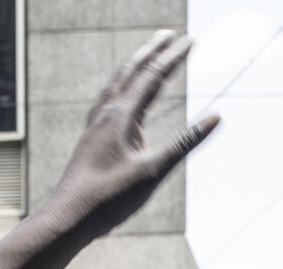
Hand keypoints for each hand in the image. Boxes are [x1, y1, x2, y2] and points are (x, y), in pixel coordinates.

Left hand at [40, 32, 215, 239]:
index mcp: (119, 116)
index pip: (151, 76)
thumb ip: (184, 142)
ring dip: (133, 68)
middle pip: (131, 72)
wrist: (66, 219)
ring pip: (116, 86)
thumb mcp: (152, 171)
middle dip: (151, 52)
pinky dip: (119, 91)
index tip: (191, 41)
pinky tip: (119, 101)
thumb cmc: (108, 199)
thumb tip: (216, 118)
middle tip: (168, 34)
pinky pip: (106, 105)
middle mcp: (105, 115)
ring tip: (146, 59)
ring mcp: (94, 127)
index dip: (173, 57)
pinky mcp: (90, 141)